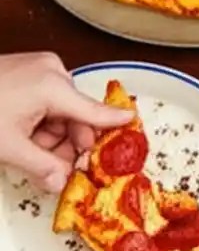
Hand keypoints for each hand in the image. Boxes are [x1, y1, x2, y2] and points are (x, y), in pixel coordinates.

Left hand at [0, 53, 134, 192]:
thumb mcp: (8, 147)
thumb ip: (42, 167)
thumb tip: (61, 182)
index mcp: (53, 86)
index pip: (94, 112)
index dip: (115, 123)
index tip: (134, 124)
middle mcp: (52, 71)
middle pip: (76, 114)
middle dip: (68, 143)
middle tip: (58, 168)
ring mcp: (38, 67)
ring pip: (60, 110)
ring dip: (52, 135)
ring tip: (30, 152)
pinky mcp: (26, 69)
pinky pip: (46, 99)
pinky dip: (40, 121)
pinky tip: (24, 136)